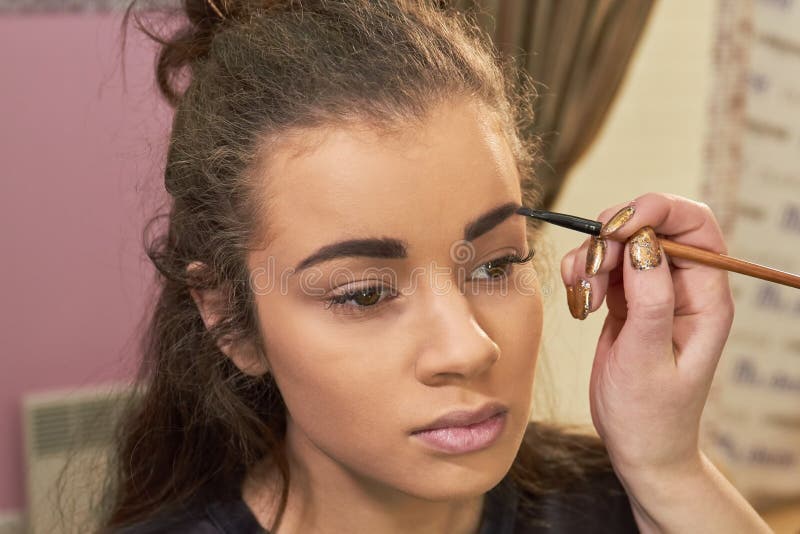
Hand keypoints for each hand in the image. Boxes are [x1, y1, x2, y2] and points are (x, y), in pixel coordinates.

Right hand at [560, 192, 734, 475]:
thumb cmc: (650, 414)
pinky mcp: (627, 301)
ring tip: (581, 296)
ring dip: (591, 258)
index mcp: (706, 298)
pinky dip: (582, 273)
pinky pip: (602, 267)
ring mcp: (653, 292)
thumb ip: (649, 298)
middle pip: (651, 227)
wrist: (636, 447)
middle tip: (589, 270)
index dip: (656, 211)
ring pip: (620, 244)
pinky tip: (579, 302)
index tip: (614, 228)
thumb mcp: (648, 357)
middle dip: (613, 237)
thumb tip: (642, 242)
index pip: (694, 225)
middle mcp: (683, 288)